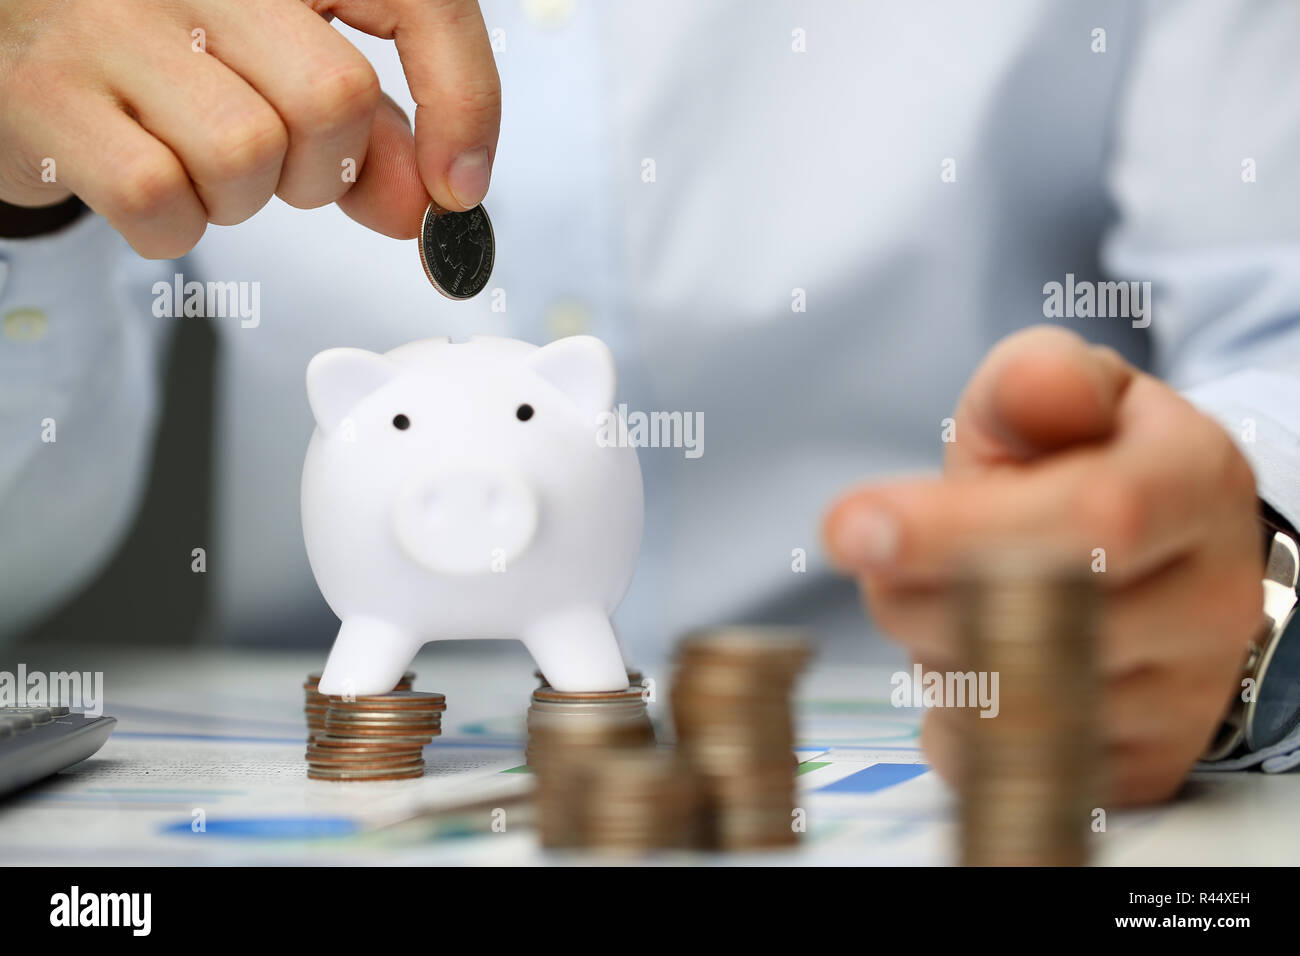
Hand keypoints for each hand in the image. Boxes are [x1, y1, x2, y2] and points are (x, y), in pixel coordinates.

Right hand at [0, 0, 499, 255]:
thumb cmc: (159, 54)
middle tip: (276, 161)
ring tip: (194, 158)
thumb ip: (365, 131)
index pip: (419, 0)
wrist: (10, 40)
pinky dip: (173, 226)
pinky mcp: (45, 92)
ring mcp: (109, 18)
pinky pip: (163, 201)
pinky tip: (146, 182)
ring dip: (242, 197)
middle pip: (334, 97)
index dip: (462, 101)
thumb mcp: (279, 69)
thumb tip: (424, 205)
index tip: (458, 185)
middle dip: (323, 167)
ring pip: (249, 154)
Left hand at [823, 326, 1263, 804]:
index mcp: (1193, 482)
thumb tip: (1036, 384)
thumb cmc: (1086, 460)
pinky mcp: (1141, 767)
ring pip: (1000, 703)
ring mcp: (1184, 698)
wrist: (1157, 551)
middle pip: (1027, 622)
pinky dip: (953, 717)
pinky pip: (998, 763)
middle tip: (888, 553)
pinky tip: (977, 661)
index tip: (848, 528)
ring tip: (959, 598)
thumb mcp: (1061, 393)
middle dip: (916, 590)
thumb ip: (1036, 381)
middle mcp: (1210, 601)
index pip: (1090, 520)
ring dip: (935, 650)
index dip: (958, 530)